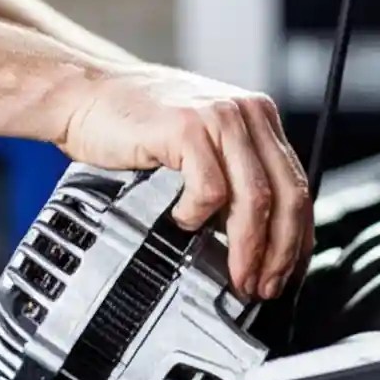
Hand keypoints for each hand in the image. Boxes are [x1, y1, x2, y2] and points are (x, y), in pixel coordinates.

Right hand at [56, 64, 313, 299]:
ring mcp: (217, 117)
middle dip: (279, 252)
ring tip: (236, 274)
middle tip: (263, 287)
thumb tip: (254, 237)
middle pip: (285, 195)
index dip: (296, 238)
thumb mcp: (198, 141)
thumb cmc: (132, 122)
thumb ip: (230, 172)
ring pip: (254, 198)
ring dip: (248, 248)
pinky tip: (181, 221)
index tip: (285, 273)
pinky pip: (209, 189)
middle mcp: (244, 112)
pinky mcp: (185, 128)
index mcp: (255, 116)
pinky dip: (198, 216)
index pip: (296, 186)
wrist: (84, 93)